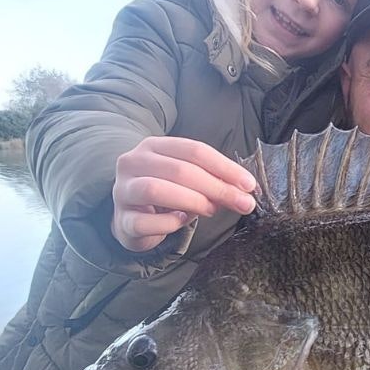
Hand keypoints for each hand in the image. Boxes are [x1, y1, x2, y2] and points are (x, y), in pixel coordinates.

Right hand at [111, 136, 258, 251]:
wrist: (134, 219)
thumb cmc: (168, 196)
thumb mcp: (191, 182)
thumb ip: (213, 182)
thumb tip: (244, 192)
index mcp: (155, 146)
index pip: (194, 150)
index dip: (225, 167)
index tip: (249, 185)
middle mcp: (134, 162)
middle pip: (180, 169)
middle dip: (217, 188)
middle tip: (242, 204)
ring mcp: (123, 190)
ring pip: (156, 189)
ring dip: (192, 201)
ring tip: (212, 210)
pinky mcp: (121, 219)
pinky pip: (145, 221)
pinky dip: (169, 223)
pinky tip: (182, 221)